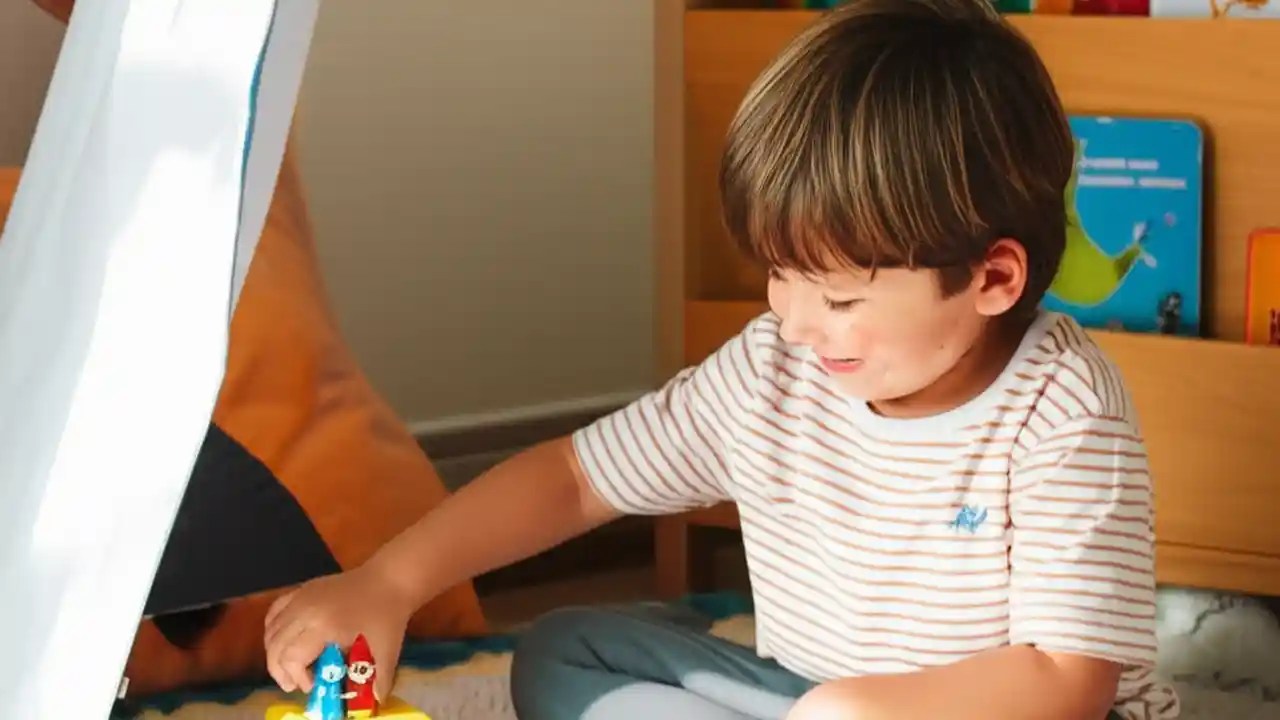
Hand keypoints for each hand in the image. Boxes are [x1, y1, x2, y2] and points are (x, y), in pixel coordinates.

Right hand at [264, 561, 416, 700]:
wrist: (390, 577)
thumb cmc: (387, 613)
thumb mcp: (387, 648)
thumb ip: (381, 678)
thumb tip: (377, 699)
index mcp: (323, 625)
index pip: (291, 657)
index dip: (296, 677)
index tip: (312, 686)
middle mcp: (304, 610)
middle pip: (276, 646)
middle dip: (280, 670)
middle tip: (295, 683)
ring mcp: (301, 597)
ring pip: (271, 630)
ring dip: (275, 652)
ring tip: (289, 666)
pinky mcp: (303, 589)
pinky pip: (275, 611)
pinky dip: (273, 630)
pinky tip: (284, 641)